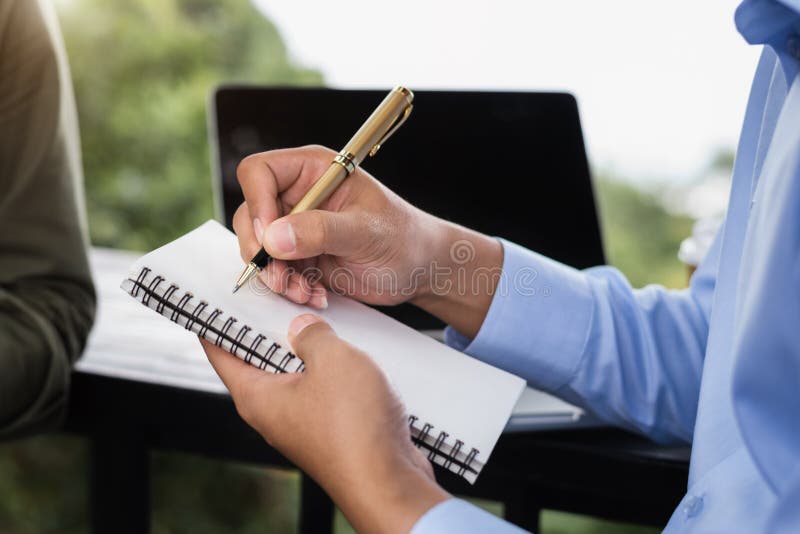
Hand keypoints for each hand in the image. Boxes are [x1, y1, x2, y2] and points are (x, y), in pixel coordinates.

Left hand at [201, 314, 449, 533]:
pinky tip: (351, 353)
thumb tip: (303, 326)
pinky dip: (331, 371)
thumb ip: (312, 334)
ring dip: (307, 350)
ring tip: (323, 319)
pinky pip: (323, 392)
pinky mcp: (330, 433)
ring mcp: (302, 425)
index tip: (219, 295)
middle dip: (269, 328)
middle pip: (258, 361)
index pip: (220, 351)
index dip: (217, 320)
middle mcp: (273, 414)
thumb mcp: (332, 359)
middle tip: (280, 295)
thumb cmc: (354, 425)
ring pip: (295, 376)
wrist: (390, 482)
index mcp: (256, 397)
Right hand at [234, 145, 503, 337]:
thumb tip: (273, 238)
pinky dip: (288, 288)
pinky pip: (275, 270)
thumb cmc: (403, 239)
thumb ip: (321, 231)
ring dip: (276, 276)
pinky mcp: (299, 254)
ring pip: (259, 247)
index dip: (257, 203)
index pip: (259, 173)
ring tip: (305, 292)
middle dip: (262, 251)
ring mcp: (297, 226)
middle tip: (282, 277)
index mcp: (315, 171)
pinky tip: (315, 295)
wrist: (419, 269)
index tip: (269, 238)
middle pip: (251, 213)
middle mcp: (300, 194)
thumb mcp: (366, 232)